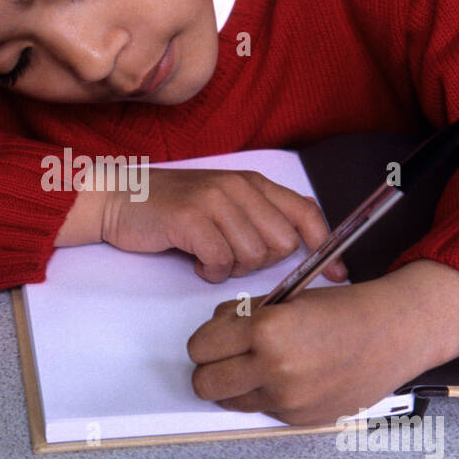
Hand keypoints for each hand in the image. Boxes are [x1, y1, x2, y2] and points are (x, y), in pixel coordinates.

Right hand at [101, 167, 347, 282]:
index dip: (327, 246)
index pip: (306, 212)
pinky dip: (210, 272)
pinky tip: (196, 261)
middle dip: (261, 263)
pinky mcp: (192, 219)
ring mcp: (215, 200)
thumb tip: (297, 249)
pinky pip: (221, 262)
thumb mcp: (222, 205)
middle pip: (282, 243)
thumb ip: (258, 218)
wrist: (120, 199)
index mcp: (253, 183)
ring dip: (232, 268)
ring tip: (209, 256)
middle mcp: (239, 186)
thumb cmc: (172, 209)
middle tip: (232, 257)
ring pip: (253, 256)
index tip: (338, 274)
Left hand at [187, 277, 422, 425]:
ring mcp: (288, 400)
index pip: (199, 347)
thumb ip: (243, 317)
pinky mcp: (300, 419)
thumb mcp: (286, 299)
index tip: (216, 336)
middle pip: (204, 384)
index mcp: (267, 331)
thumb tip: (215, 332)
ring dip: (236, 385)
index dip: (205, 340)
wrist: (396, 333)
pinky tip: (291, 376)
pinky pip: (262, 410)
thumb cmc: (346, 310)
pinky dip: (266, 395)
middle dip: (210, 368)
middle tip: (227, 355)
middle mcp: (275, 370)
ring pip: (229, 402)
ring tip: (261, 365)